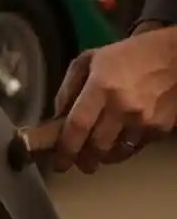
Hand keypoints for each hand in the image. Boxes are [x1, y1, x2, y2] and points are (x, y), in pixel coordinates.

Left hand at [53, 26, 176, 172]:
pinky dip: (126, 147)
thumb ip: (69, 88)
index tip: (59, 163)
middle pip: (97, 146)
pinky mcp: (162, 127)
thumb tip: (57, 117)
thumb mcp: (90, 60)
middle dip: (85, 159)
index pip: (78, 125)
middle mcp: (123, 106)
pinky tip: (120, 140)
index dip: (66, 148)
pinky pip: (137, 146)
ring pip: (118, 152)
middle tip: (79, 163)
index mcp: (101, 86)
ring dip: (104, 157)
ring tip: (98, 154)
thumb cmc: (129, 55)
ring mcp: (145, 119)